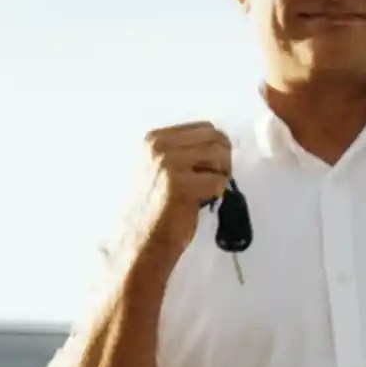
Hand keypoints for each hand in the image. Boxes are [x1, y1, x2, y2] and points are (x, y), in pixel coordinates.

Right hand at [129, 121, 231, 254]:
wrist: (141, 239)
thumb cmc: (157, 206)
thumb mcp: (163, 167)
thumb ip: (186, 151)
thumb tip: (223, 142)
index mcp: (155, 138)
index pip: (205, 127)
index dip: (217, 147)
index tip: (211, 167)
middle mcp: (159, 146)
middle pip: (215, 138)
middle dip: (224, 159)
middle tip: (215, 180)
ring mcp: (167, 163)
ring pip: (219, 155)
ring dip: (222, 175)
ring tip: (208, 191)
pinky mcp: (179, 185)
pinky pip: (219, 181)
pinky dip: (218, 194)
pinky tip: (201, 203)